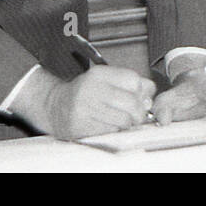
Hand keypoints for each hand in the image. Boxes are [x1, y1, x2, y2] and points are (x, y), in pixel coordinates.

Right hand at [10, 66, 155, 138]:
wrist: (55, 106)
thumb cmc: (85, 94)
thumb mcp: (105, 80)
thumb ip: (129, 83)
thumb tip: (150, 93)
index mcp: (99, 74)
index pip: (133, 80)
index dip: (142, 92)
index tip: (139, 98)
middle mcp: (91, 88)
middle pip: (132, 102)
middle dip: (139, 113)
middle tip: (136, 116)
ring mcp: (85, 108)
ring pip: (124, 120)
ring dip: (128, 124)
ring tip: (122, 121)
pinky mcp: (82, 125)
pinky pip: (111, 131)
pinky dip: (115, 130)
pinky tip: (108, 125)